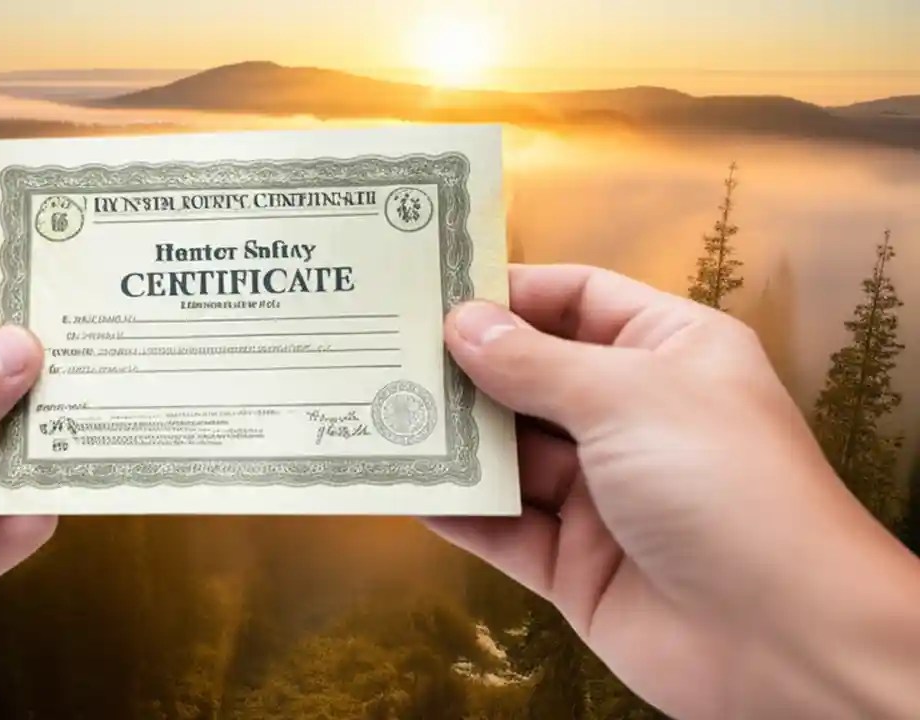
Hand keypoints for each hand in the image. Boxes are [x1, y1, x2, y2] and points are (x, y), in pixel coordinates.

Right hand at [425, 265, 919, 718]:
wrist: (782, 639)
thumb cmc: (725, 487)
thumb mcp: (626, 398)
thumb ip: (534, 363)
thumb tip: (463, 324)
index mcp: (669, 354)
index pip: (579, 301)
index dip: (511, 293)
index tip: (435, 288)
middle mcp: (634, 417)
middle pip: (533, 377)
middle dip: (467, 367)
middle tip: (387, 350)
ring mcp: (604, 494)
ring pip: (513, 456)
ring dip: (455, 440)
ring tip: (382, 411)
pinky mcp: (576, 563)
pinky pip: (505, 529)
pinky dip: (461, 511)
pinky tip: (408, 488)